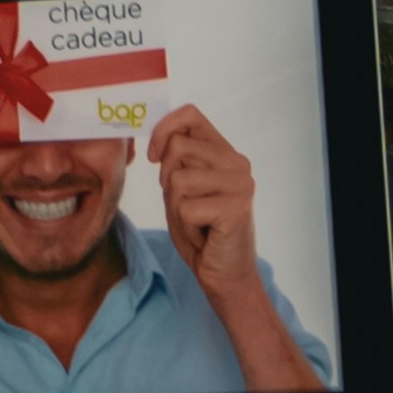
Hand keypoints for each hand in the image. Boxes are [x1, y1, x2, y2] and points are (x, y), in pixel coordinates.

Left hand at [149, 105, 321, 392]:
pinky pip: (185, 208)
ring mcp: (240, 185)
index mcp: (225, 153)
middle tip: (188, 208)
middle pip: (177, 147)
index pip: (190, 115)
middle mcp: (238, 163)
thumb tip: (156, 139)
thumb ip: (176, 160)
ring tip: (197, 223)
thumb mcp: (183, 189)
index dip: (163, 129)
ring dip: (176, 209)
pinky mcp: (235, 208)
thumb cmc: (201, 233)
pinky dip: (185, 228)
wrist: (226, 278)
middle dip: (167, 181)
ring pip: (177, 179)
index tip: (153, 156)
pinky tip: (204, 237)